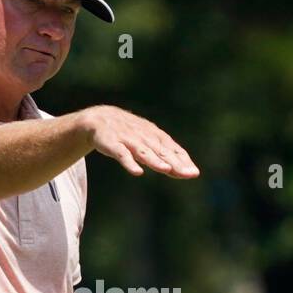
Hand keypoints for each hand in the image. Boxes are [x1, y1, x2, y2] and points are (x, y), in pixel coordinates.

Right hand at [78, 105, 200, 178]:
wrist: (99, 119)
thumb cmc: (128, 133)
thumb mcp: (146, 140)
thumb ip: (162, 154)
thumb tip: (183, 170)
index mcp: (154, 135)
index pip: (172, 148)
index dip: (183, 160)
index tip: (194, 173)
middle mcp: (144, 136)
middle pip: (162, 151)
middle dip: (176, 163)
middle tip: (189, 174)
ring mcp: (128, 139)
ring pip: (144, 152)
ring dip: (155, 160)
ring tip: (167, 169)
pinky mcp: (111, 143)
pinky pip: (121, 154)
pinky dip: (129, 163)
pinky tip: (137, 172)